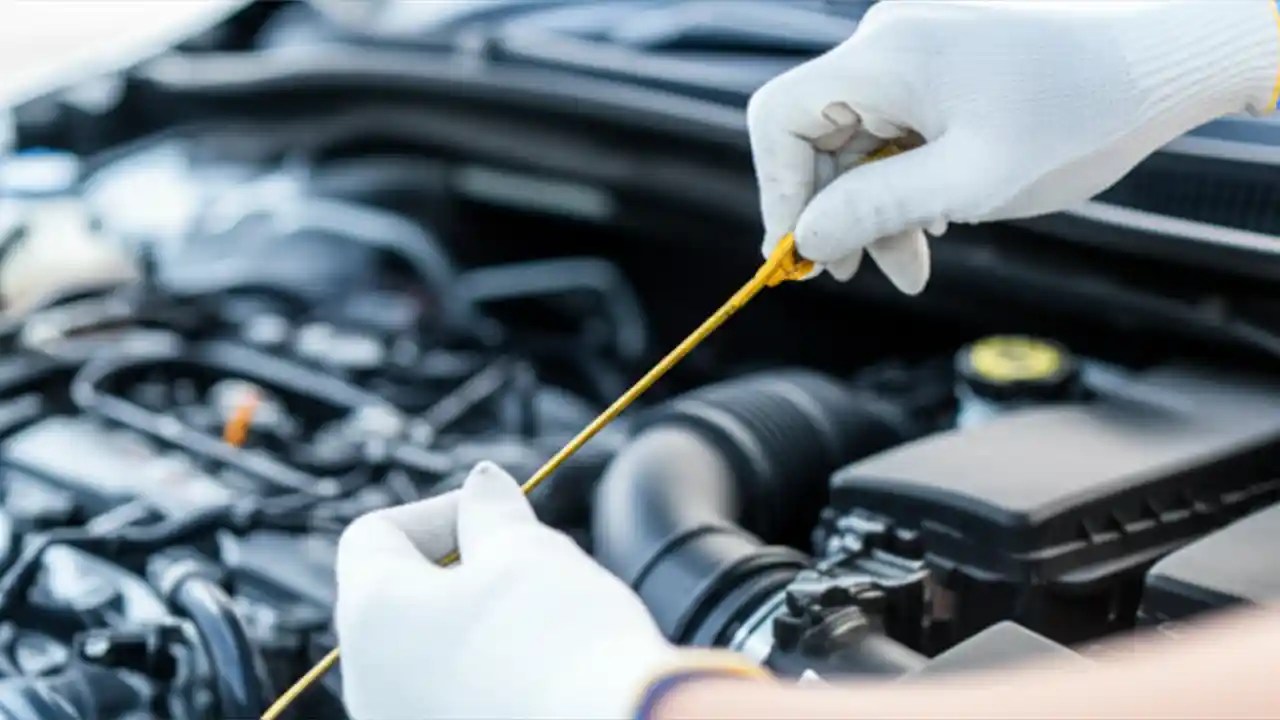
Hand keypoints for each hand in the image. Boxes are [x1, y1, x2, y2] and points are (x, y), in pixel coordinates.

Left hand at [335, 462, 759, 719]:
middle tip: (529, 568)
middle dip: (460, 569)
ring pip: (424, 652)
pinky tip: (538, 675)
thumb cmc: (567, 643)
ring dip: (473, 625)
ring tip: (542, 628)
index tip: (498, 517)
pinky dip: (484, 676)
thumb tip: (480, 483)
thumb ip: (490, 510)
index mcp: (371, 614)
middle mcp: (365, 680)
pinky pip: (446, 697)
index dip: (438, 511)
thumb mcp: (528, 551)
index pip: (374, 534)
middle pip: (397, 595)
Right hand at [748, 0, 1279, 292]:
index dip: (778, 191)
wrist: (1161, 65)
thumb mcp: (970, 182)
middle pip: (819, 136)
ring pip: (858, 139)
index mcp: (885, 58)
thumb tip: (805, 239)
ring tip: (913, 263)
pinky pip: (893, 125)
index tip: (800, 253)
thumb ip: (876, 208)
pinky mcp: (939, 63)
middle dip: (836, 213)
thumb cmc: (1078, 117)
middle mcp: (887, 43)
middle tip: (861, 274)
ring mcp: (913, 50)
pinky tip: (938, 218)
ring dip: (875, 206)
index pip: (780, 118)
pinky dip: (903, 178)